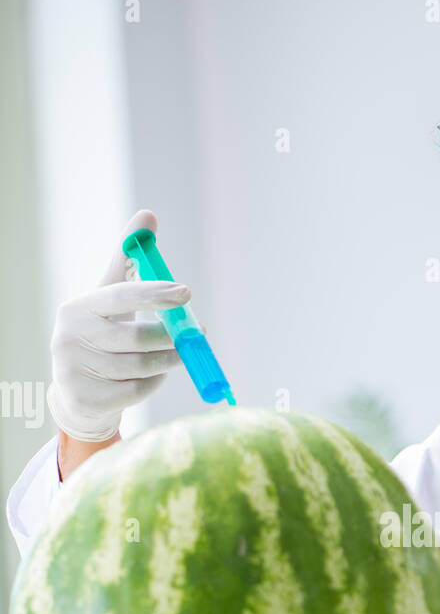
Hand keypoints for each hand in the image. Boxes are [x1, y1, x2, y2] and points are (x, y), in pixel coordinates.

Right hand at [46, 210, 189, 441]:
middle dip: (170, 337)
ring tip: (179, 355)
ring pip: (139, 367)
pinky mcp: (86, 399)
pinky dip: (155, 383)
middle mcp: (69, 338)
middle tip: (196, 336)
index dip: (155, 293)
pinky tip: (158, 375)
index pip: (120, 296)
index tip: (187, 292)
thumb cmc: (101, 336)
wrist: (79, 393)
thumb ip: (127, 260)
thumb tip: (148, 215)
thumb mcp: (110, 299)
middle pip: (134, 338)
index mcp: (77, 308)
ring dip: (168, 361)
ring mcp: (74, 371)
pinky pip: (137, 391)